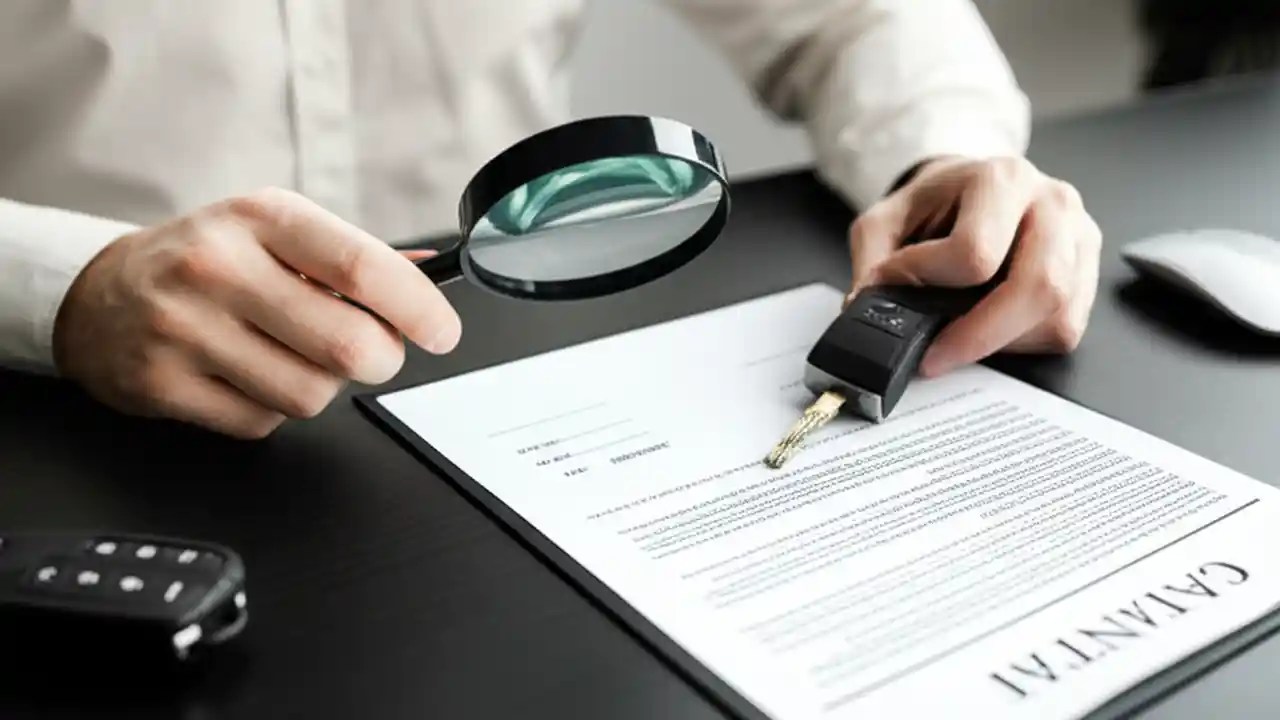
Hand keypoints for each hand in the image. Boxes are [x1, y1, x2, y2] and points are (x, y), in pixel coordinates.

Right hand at [53, 187, 461, 438]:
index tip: (441, 331)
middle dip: (380, 359)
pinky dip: (271, 409)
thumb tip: (427, 274)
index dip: (418, 308)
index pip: (364, 268)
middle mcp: (221, 268)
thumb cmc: (206, 259)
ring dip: (322, 386)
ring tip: (292, 355)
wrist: (99, 293)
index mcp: (263, 218)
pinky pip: (263, 422)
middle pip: (349, 346)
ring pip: (312, 395)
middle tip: (371, 351)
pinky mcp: (163, 385)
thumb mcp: (274, 231)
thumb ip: (351, 255)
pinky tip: (247, 376)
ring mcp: (186, 329)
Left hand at [847, 156, 1101, 376]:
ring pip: (1059, 314)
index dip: (929, 281)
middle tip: (936, 356)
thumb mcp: (886, 221)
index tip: (896, 289)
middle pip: (1038, 286)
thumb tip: (866, 312)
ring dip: (1004, 342)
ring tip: (961, 341)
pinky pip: (1066, 327)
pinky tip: (992, 331)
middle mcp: (1053, 202)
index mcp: (1002, 179)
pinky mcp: (1087, 272)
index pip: (976, 251)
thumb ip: (872, 264)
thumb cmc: (933, 205)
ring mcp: (1079, 237)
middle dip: (980, 335)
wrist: (969, 189)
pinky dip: (1024, 342)